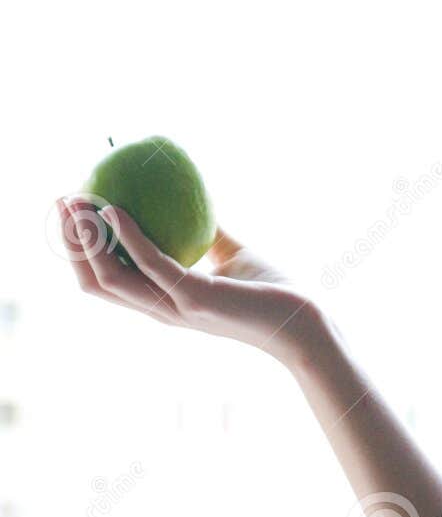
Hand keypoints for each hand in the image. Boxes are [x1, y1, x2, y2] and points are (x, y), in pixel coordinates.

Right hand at [57, 193, 322, 366]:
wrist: (305, 319)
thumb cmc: (271, 289)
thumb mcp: (231, 253)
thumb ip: (206, 232)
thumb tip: (186, 197)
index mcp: (165, 301)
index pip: (107, 281)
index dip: (81, 251)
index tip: (73, 213)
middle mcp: (161, 310)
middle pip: (94, 282)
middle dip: (69, 244)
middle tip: (62, 202)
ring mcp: (174, 308)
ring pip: (108, 278)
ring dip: (85, 239)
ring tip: (76, 201)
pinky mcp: (194, 299)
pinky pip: (151, 263)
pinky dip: (128, 235)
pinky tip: (115, 208)